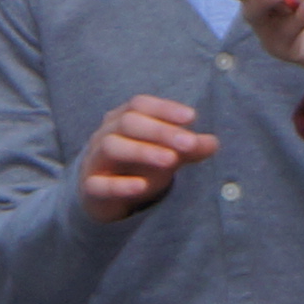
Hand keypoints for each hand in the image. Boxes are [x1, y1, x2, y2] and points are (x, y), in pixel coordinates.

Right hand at [79, 92, 214, 214]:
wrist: (102, 198)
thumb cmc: (139, 167)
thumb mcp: (166, 155)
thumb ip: (188, 148)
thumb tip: (213, 143)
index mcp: (123, 120)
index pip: (140, 105)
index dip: (164, 109)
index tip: (192, 117)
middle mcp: (105, 135)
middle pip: (128, 122)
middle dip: (160, 131)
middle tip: (189, 143)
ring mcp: (95, 160)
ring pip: (112, 147)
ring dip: (142, 151)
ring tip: (171, 160)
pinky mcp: (90, 188)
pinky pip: (99, 184)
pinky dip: (120, 185)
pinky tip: (141, 186)